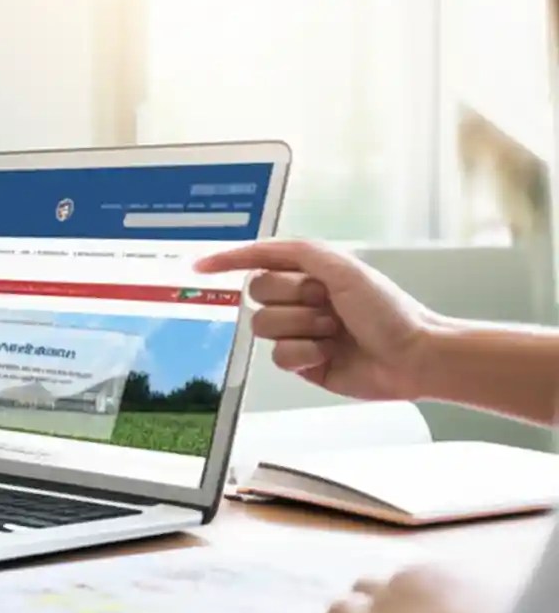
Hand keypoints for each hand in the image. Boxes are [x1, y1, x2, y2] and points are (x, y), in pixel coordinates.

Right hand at [195, 240, 438, 400]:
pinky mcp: (301, 363)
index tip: (201, 266)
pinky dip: (303, 353)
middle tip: (325, 303)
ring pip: (264, 326)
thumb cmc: (387, 309)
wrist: (411, 356)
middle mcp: (300, 299)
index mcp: (309, 271)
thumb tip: (254, 249)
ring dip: (301, 327)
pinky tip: (329, 353)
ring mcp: (299, 332)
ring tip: (333, 331)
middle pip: (258, 293)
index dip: (229, 260)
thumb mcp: (342, 267)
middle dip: (291, 298)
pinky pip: (277, 356)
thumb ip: (296, 252)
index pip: (258, 260)